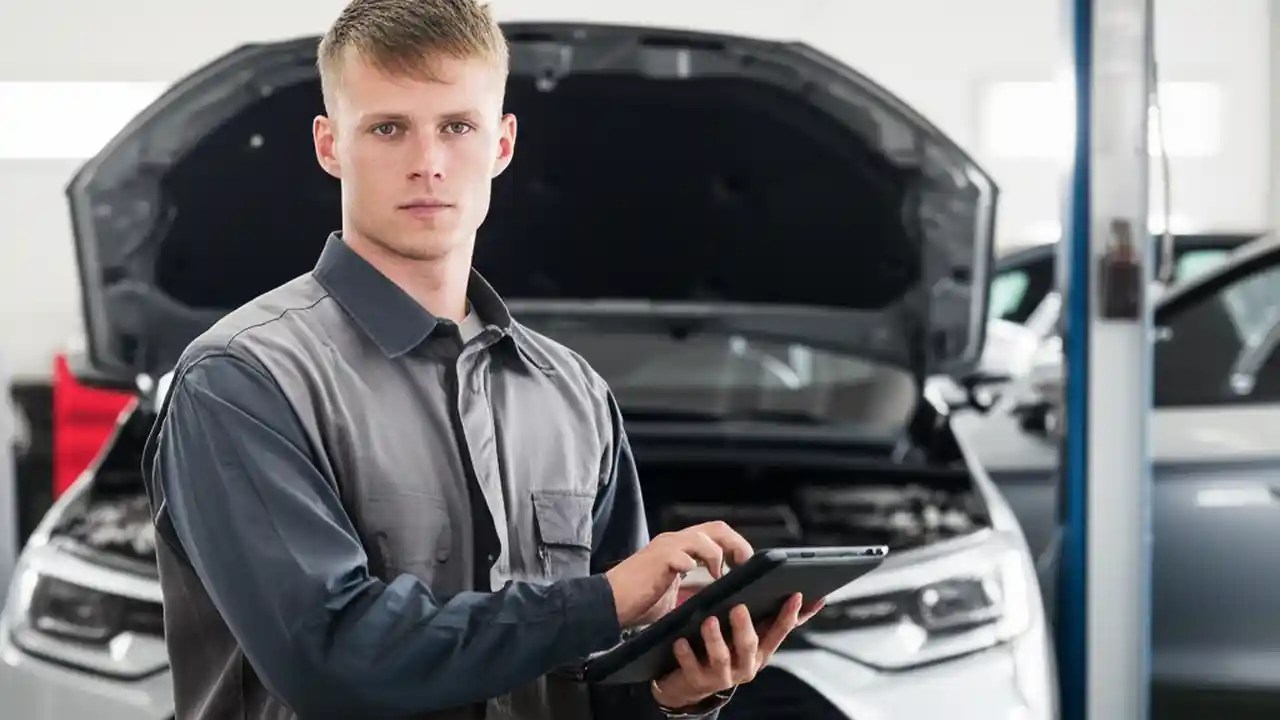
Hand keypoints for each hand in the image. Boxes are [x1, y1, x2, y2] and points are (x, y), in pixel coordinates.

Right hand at [605, 522, 753, 626]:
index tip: (745, 564)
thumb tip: (719, 595)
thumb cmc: (640, 600)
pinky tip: (699, 579)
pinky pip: (683, 555)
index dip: (735, 544)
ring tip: (719, 575)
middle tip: (744, 564)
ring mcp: (666, 548)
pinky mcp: (658, 559)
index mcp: (680, 546)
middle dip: (736, 544)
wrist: (609, 603)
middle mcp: (675, 540)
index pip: (715, 533)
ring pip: (703, 537)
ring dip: (717, 556)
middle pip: (716, 527)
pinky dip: (695, 565)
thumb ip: (694, 587)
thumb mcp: (675, 592)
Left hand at [650, 593, 826, 710]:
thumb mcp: (755, 637)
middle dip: (745, 627)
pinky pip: (691, 667)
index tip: (795, 595)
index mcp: (761, 651)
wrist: (693, 683)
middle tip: (739, 608)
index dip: (788, 616)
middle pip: (749, 646)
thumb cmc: (728, 650)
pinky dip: (686, 653)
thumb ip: (777, 620)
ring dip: (715, 639)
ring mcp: (722, 676)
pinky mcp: (698, 681)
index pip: (779, 632)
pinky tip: (680, 641)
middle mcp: (746, 666)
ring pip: (721, 658)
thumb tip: (815, 599)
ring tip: (709, 620)